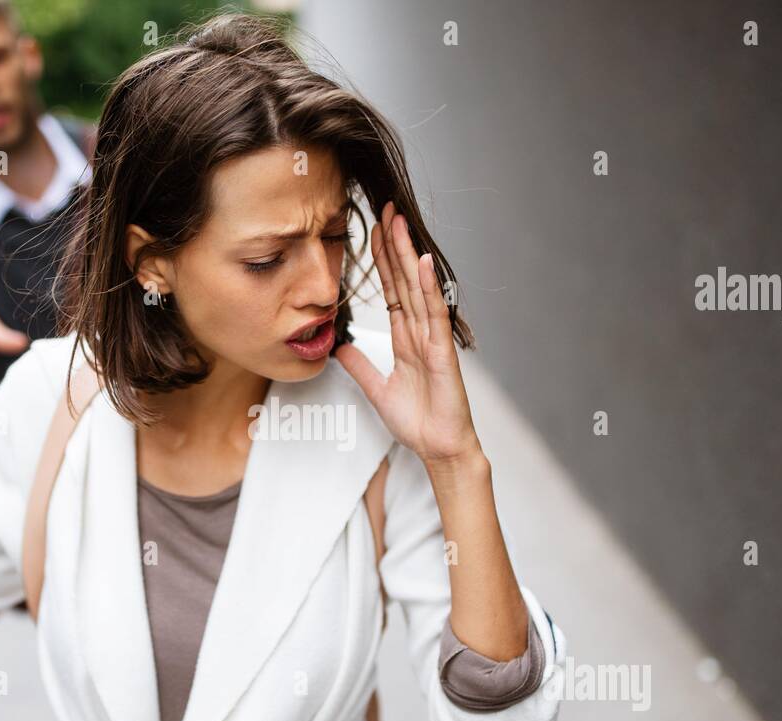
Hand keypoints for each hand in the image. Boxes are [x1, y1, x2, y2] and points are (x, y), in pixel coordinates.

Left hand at [334, 201, 481, 467]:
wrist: (439, 448)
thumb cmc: (418, 422)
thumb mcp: (377, 390)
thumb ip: (360, 366)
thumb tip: (339, 347)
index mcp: (406, 339)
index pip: (391, 291)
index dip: (382, 261)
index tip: (373, 232)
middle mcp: (420, 333)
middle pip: (404, 280)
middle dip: (393, 245)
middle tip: (384, 210)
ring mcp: (433, 340)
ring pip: (417, 288)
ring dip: (408, 255)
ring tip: (399, 222)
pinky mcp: (442, 353)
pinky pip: (434, 315)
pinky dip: (429, 288)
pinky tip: (422, 263)